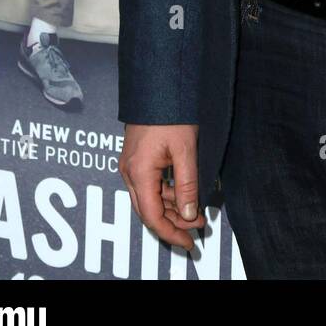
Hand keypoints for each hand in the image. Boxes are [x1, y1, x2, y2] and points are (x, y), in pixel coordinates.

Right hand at [120, 124, 205, 251]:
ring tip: (196, 213)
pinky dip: (166, 194)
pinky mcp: (137, 157)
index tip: (189, 242)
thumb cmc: (170, 112)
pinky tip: (183, 195)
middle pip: (148, 210)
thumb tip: (189, 215)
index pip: (152, 216)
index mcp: (139, 172)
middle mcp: (130, 171)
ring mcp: (131, 164)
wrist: (158, 83)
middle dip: (172, 223)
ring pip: (148, 198)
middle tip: (196, 230)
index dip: (171, 233)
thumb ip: (187, 184)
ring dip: (171, 209)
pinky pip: (149, 184)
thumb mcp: (185, 150)